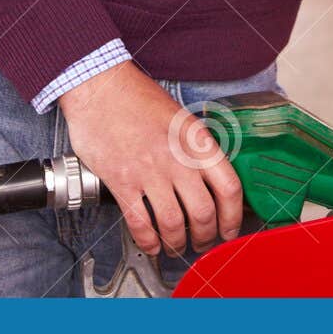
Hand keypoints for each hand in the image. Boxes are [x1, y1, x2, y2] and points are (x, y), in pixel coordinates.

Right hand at [58, 59, 242, 257]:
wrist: (98, 86)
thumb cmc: (136, 97)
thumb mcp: (179, 116)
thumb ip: (195, 147)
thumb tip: (209, 179)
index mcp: (195, 140)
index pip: (229, 187)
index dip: (233, 217)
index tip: (230, 229)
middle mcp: (176, 158)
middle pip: (204, 213)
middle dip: (206, 237)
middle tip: (202, 242)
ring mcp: (149, 171)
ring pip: (174, 224)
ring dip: (177, 243)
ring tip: (176, 246)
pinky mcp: (122, 181)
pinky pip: (140, 223)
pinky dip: (148, 242)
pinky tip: (151, 244)